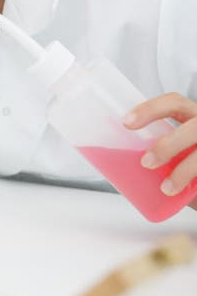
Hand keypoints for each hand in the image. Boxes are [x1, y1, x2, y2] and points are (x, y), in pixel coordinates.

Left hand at [123, 93, 196, 209]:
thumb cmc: (184, 166)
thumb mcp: (169, 153)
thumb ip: (148, 149)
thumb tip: (108, 157)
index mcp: (190, 117)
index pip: (173, 102)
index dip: (151, 109)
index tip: (126, 123)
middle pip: (193, 126)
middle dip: (168, 144)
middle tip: (146, 162)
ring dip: (183, 170)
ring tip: (165, 187)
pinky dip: (191, 180)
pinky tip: (179, 193)